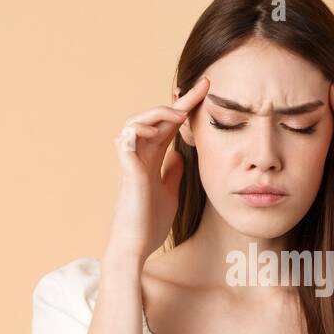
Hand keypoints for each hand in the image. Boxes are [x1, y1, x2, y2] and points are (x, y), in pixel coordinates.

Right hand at [106, 76, 209, 261]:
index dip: (185, 108)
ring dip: (159, 113)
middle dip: (180, 101)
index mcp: (150, 159)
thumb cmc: (150, 222)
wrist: (137, 245)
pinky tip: (157, 129)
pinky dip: (139, 129)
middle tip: (203, 87)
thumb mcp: (170, 192)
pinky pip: (127, 138)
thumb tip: (179, 155)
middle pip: (156, 118)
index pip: (168, 126)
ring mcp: (130, 161)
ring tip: (180, 115)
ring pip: (136, 121)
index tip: (206, 92)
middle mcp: (138, 155)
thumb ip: (172, 172)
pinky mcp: (126, 170)